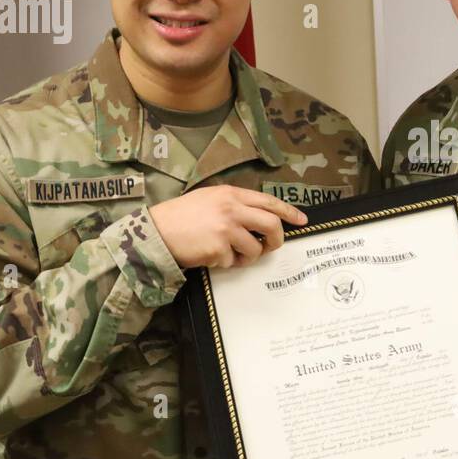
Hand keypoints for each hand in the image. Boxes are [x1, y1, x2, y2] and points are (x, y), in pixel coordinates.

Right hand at [148, 186, 305, 268]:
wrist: (156, 232)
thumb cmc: (181, 216)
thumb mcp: (209, 199)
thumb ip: (234, 204)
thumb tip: (261, 219)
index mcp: (231, 194)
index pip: (269, 202)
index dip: (289, 212)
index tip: (302, 220)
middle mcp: (232, 209)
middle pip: (272, 225)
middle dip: (277, 239)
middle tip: (271, 247)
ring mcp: (226, 229)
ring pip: (255, 249)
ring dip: (247, 257)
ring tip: (230, 254)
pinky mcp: (219, 249)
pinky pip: (233, 262)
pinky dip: (225, 263)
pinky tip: (210, 256)